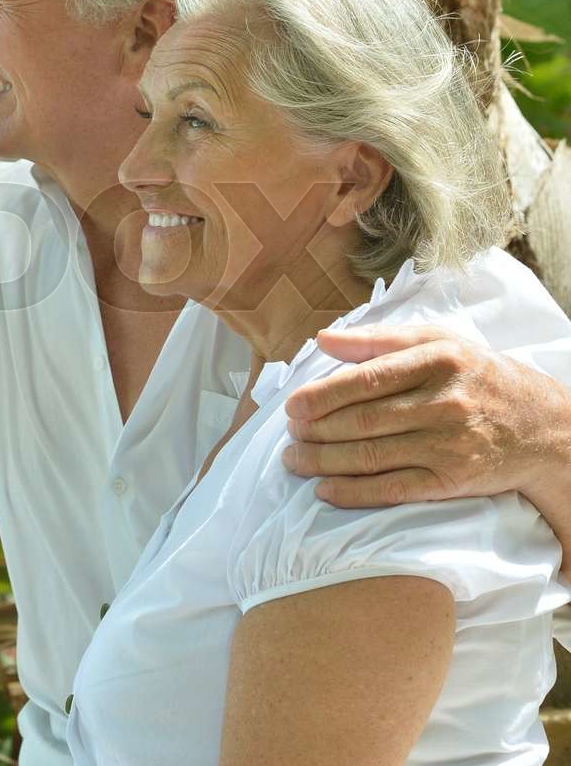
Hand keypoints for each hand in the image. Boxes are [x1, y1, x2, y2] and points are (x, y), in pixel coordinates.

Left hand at [281, 324, 570, 511]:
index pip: (367, 379)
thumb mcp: (437, 343)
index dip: (322, 395)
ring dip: (324, 462)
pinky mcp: (452, 480)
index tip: (292, 405)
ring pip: (372, 455)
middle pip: (364, 420)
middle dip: (316, 430)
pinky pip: (393, 488)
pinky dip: (354, 492)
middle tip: (288, 434)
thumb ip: (378, 339)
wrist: (544, 427)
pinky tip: (325, 490)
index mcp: (437, 360)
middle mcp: (443, 402)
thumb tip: (323, 340)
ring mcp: (448, 444)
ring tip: (294, 460)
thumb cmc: (477, 377)